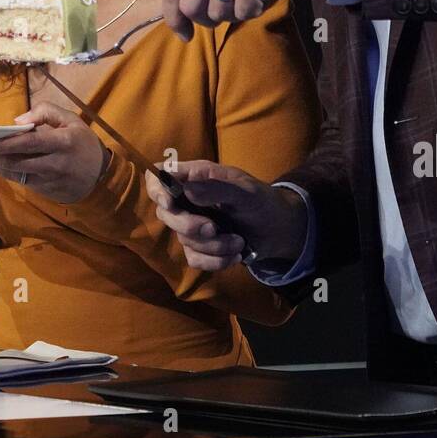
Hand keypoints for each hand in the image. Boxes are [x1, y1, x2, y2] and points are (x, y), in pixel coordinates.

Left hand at [0, 102, 106, 204]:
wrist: (100, 178)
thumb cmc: (84, 144)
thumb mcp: (72, 120)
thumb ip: (46, 112)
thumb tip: (18, 122)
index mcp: (63, 142)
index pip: (30, 143)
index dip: (7, 144)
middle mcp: (53, 163)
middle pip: (15, 161)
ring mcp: (48, 180)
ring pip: (13, 173)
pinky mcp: (43, 191)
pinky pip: (19, 180)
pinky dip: (1, 171)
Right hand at [143, 160, 307, 270]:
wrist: (279, 230)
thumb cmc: (262, 200)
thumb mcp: (245, 191)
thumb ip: (217, 188)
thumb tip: (187, 188)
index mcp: (196, 177)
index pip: (160, 176)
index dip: (157, 189)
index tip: (170, 203)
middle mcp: (189, 200)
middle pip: (165, 213)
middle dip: (188, 225)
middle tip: (213, 228)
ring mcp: (193, 225)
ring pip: (183, 239)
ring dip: (214, 246)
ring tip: (239, 241)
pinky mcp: (201, 248)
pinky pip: (195, 259)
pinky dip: (215, 261)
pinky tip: (235, 256)